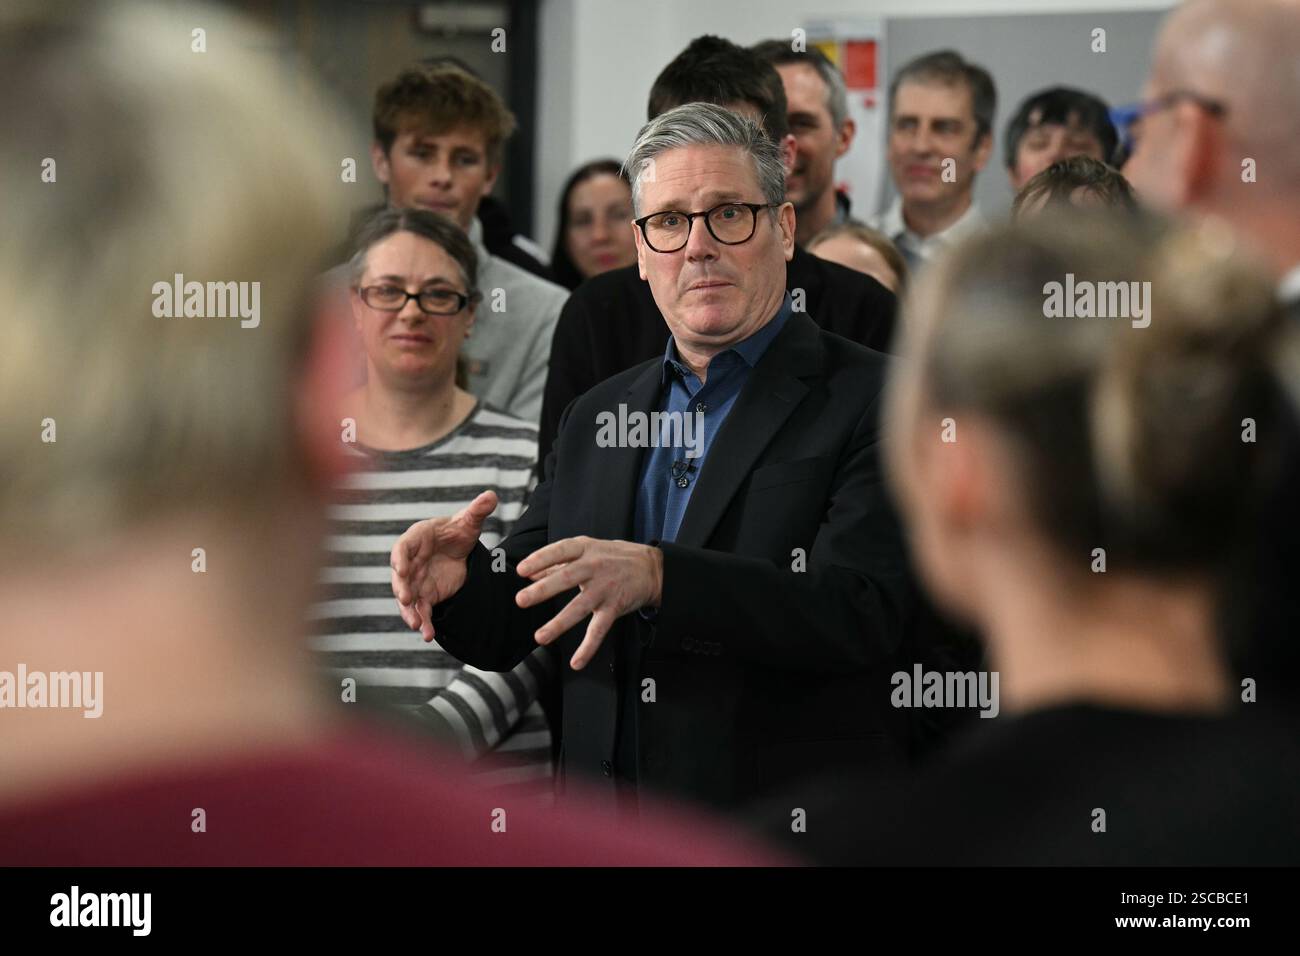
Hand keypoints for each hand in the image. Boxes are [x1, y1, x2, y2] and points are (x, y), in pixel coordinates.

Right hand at [391, 490, 497, 640]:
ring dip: (410, 612)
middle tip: (406, 600)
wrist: (459, 550)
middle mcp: (410, 562)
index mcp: (416, 539)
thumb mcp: (469, 521)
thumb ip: (477, 510)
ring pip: (408, 599)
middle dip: (401, 589)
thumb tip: (492, 495)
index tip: (400, 569)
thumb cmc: (458, 531)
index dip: (399, 558)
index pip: (402, 548)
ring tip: (417, 626)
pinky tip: (428, 634)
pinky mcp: (425, 596)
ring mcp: (415, 581)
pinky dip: (424, 622)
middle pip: (400, 577)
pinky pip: (421, 611)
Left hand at [515, 536, 662, 669]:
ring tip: (540, 637)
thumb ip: (557, 563)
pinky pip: (600, 630)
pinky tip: (576, 662)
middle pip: (567, 578)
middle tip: (521, 600)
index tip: (522, 570)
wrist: (651, 568)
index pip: (560, 551)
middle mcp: (594, 567)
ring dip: (559, 623)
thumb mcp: (587, 551)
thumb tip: (529, 573)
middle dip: (543, 590)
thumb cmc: (612, 557)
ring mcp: (605, 589)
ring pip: (580, 607)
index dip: (541, 559)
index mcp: (585, 549)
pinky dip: (588, 648)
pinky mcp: (614, 607)